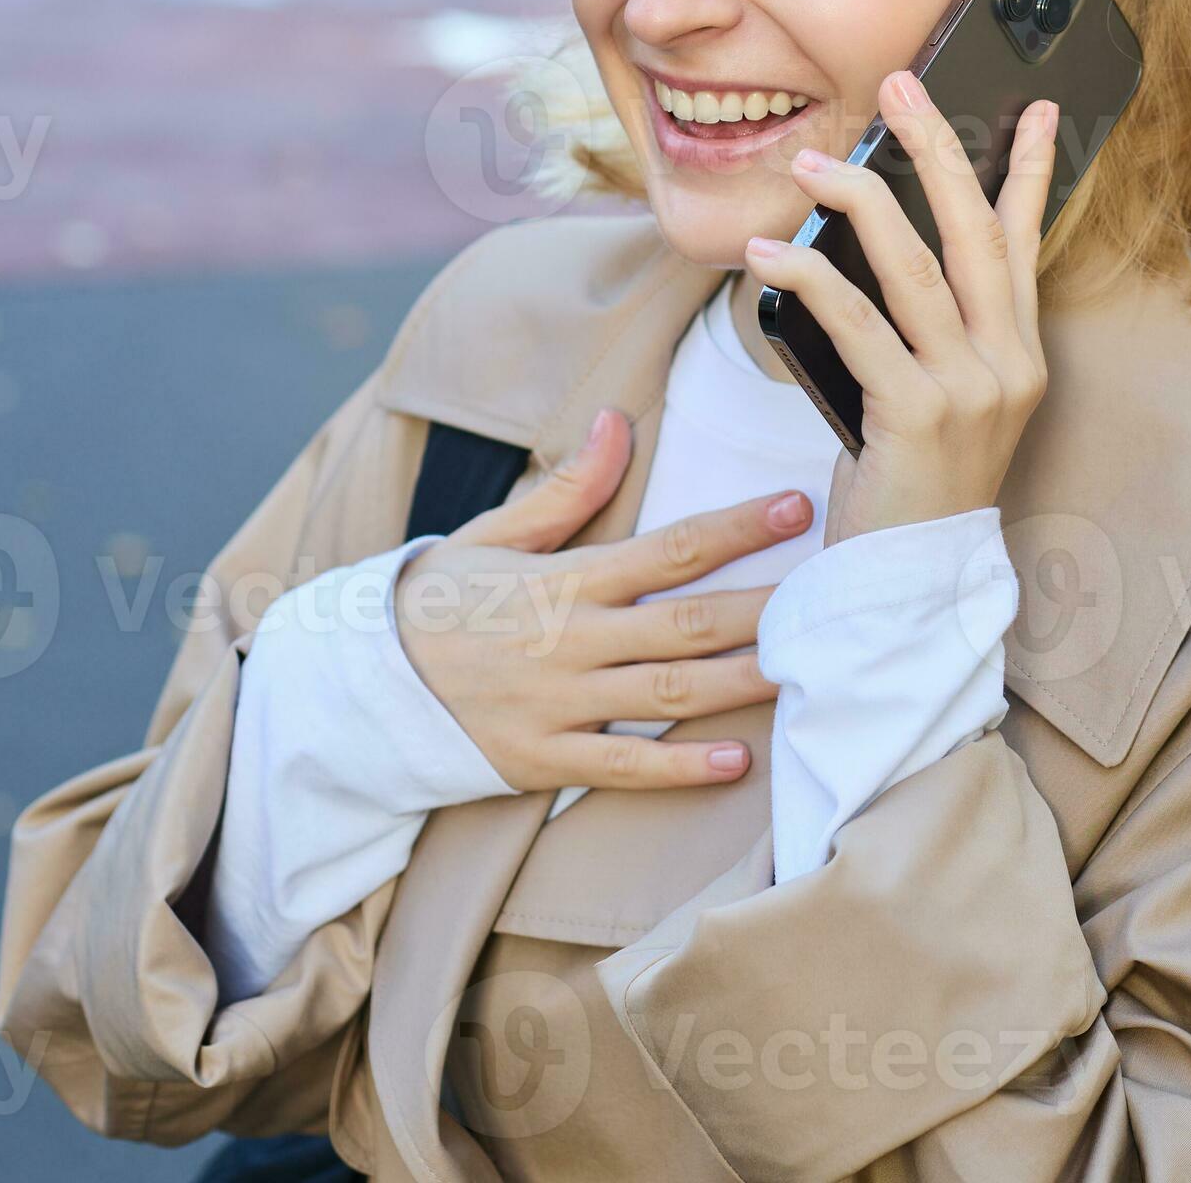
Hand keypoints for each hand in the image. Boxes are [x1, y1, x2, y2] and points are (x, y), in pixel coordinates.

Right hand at [394, 409, 810, 792]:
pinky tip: (737, 761)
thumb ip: (566, 490)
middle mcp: (570, 641)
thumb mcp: (491, 535)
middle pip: (687, 622)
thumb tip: (616, 422)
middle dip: (765, 606)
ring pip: (670, 692)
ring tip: (809, 669)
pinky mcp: (544, 760)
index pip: (667, 548)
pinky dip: (680, 767)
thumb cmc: (437, 604)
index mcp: (564, 581)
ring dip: (743, 682)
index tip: (797, 505)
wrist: (356, 688)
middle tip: (834, 593)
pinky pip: (623, 765)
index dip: (736, 527)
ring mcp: (559, 705)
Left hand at [746, 70, 1057, 540]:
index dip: (1031, 172)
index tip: (1039, 110)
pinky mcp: (919, 414)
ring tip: (813, 161)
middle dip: (938, 149)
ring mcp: (970, 388)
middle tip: (902, 85)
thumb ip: (922, 335)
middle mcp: (1008, 364)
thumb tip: (863, 254)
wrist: (911, 585)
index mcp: (1019, 356)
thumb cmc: (910, 490)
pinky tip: (771, 253)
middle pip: (975, 232)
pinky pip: (859, 323)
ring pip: (916, 268)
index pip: (1024, 244)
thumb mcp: (932, 402)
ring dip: (861, 201)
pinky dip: (811, 279)